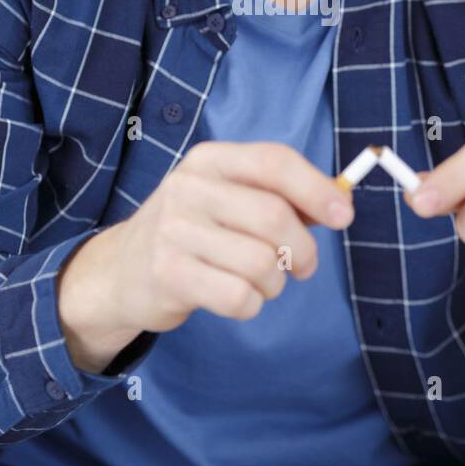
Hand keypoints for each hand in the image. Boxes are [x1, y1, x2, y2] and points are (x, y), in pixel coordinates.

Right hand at [57, 140, 353, 370]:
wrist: (121, 271)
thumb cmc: (194, 233)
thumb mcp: (228, 198)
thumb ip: (280, 197)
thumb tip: (339, 204)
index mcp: (210, 160)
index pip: (274, 162)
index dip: (316, 189)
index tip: (343, 216)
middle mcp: (188, 187)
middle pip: (274, 216)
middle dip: (303, 250)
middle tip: (302, 267)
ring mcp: (173, 230)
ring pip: (261, 262)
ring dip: (275, 283)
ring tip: (261, 283)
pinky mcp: (167, 274)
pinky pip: (239, 296)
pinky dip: (251, 305)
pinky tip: (236, 298)